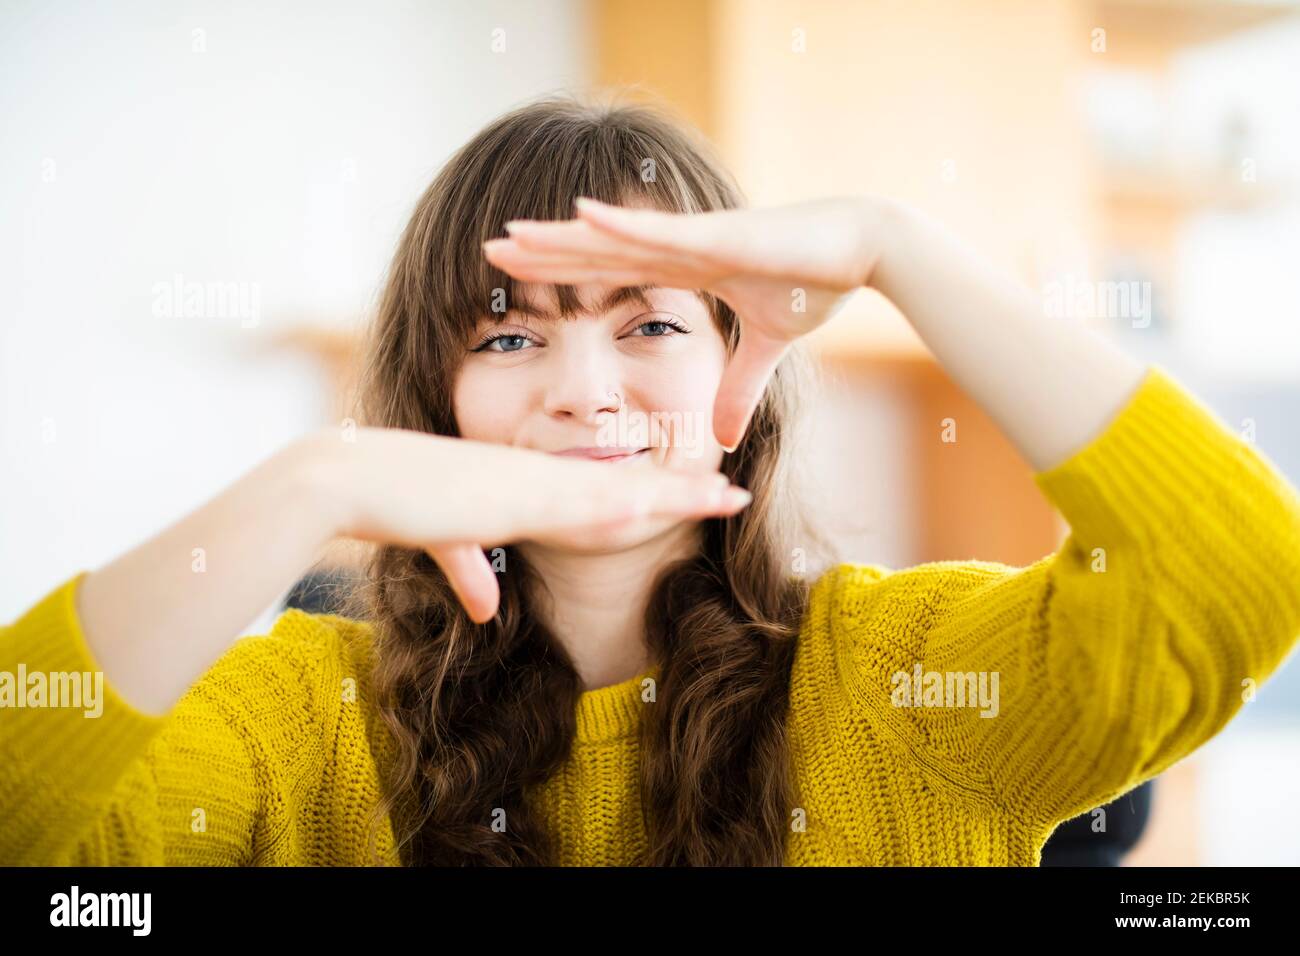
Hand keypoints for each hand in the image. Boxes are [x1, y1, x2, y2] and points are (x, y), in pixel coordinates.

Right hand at [313, 427, 751, 622]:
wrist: (353, 479)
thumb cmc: (395, 501)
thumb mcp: (445, 545)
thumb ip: (471, 572)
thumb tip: (487, 609)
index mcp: (530, 483)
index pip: (608, 486)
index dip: (655, 490)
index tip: (695, 493)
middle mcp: (542, 477)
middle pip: (630, 484)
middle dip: (685, 489)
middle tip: (737, 490)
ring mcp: (533, 483)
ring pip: (622, 489)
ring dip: (677, 494)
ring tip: (728, 495)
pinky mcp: (515, 498)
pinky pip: (582, 504)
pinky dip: (626, 507)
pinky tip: (664, 510)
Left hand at [483, 196, 884, 449]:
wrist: (863, 250)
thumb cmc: (818, 285)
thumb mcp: (767, 351)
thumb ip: (739, 389)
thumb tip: (724, 440)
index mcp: (686, 271)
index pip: (608, 275)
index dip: (564, 274)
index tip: (519, 278)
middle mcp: (679, 250)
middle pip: (596, 253)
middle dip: (543, 254)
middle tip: (489, 250)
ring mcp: (694, 239)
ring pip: (613, 239)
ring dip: (561, 237)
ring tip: (510, 233)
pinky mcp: (720, 236)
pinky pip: (660, 233)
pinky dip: (620, 226)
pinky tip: (578, 214)